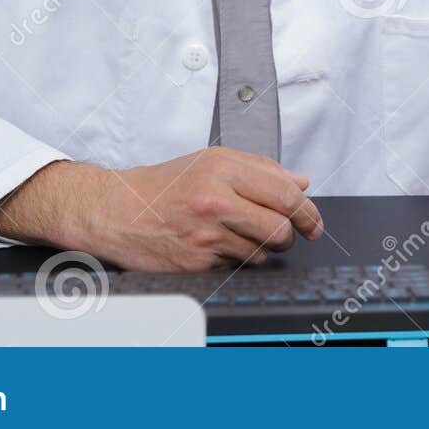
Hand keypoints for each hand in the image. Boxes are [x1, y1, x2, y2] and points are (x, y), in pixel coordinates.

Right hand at [0, 147, 324, 269]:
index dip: (308, 213)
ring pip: (261, 253)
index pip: (285, 194)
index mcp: (222, 170)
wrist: (116, 211)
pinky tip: (219, 248)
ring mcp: (205, 235)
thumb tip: (301, 183)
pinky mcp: (196, 263)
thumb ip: (260, 168)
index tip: (313, 222)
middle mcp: (215, 201)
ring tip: (242, 236)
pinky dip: (236, 261)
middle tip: (286, 234)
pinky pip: (236, 267)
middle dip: (289, 236)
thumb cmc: (162, 186)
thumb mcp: (210, 160)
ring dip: (262, 250)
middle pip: (280, 229)